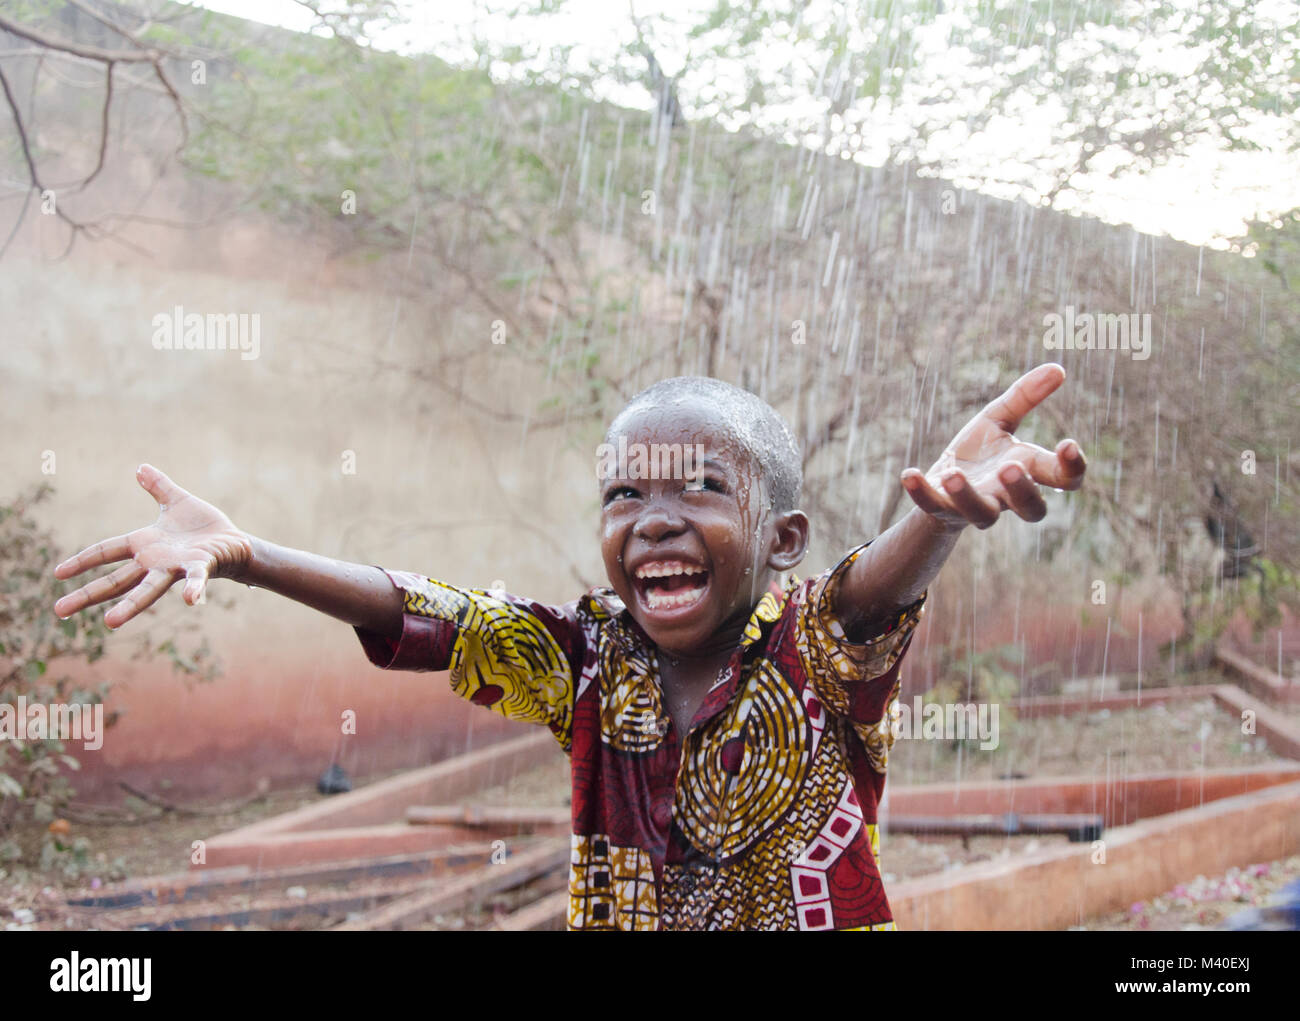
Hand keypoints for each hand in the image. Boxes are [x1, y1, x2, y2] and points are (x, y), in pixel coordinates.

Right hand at [53, 464, 252, 628]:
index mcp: (145, 545)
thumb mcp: (177, 501)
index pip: (106, 551)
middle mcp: (155, 562)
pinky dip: (194, 589)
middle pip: (116, 580)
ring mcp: (177, 567)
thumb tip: (140, 467)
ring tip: (110, 623)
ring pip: (149, 588)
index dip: (82, 560)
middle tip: (59, 611)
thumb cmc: (205, 526)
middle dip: (88, 595)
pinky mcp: (201, 567)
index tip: (57, 573)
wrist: (236, 541)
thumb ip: (158, 487)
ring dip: (132, 605)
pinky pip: (196, 579)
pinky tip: (192, 601)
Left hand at [900, 363, 1086, 529]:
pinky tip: (909, 474)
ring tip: (953, 474)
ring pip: (982, 515)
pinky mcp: (943, 510)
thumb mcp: (999, 419)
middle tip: (1009, 467)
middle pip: (1032, 509)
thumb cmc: (979, 451)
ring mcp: (976, 507)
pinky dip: (921, 493)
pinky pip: (934, 507)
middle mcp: (1008, 498)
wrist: (943, 482)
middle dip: (1022, 490)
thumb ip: (1025, 397)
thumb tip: (1058, 369)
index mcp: (1030, 473)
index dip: (1072, 467)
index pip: (1064, 480)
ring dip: (968, 496)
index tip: (1067, 444)